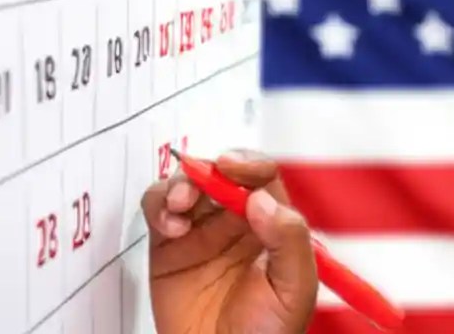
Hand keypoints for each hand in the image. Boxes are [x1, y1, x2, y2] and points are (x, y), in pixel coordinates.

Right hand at [142, 150, 317, 333]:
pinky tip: (171, 226)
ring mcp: (201, 231)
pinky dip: (160, 204)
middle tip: (202, 180)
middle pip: (220, 173)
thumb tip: (260, 200)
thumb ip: (288, 241)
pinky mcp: (167, 245)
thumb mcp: (294, 289)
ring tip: (181, 206)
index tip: (234, 168)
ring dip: (181, 184)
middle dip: (209, 169)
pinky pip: (159, 208)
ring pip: (187, 185)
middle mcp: (236, 222)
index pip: (263, 178)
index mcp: (272, 225)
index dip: (249, 164)